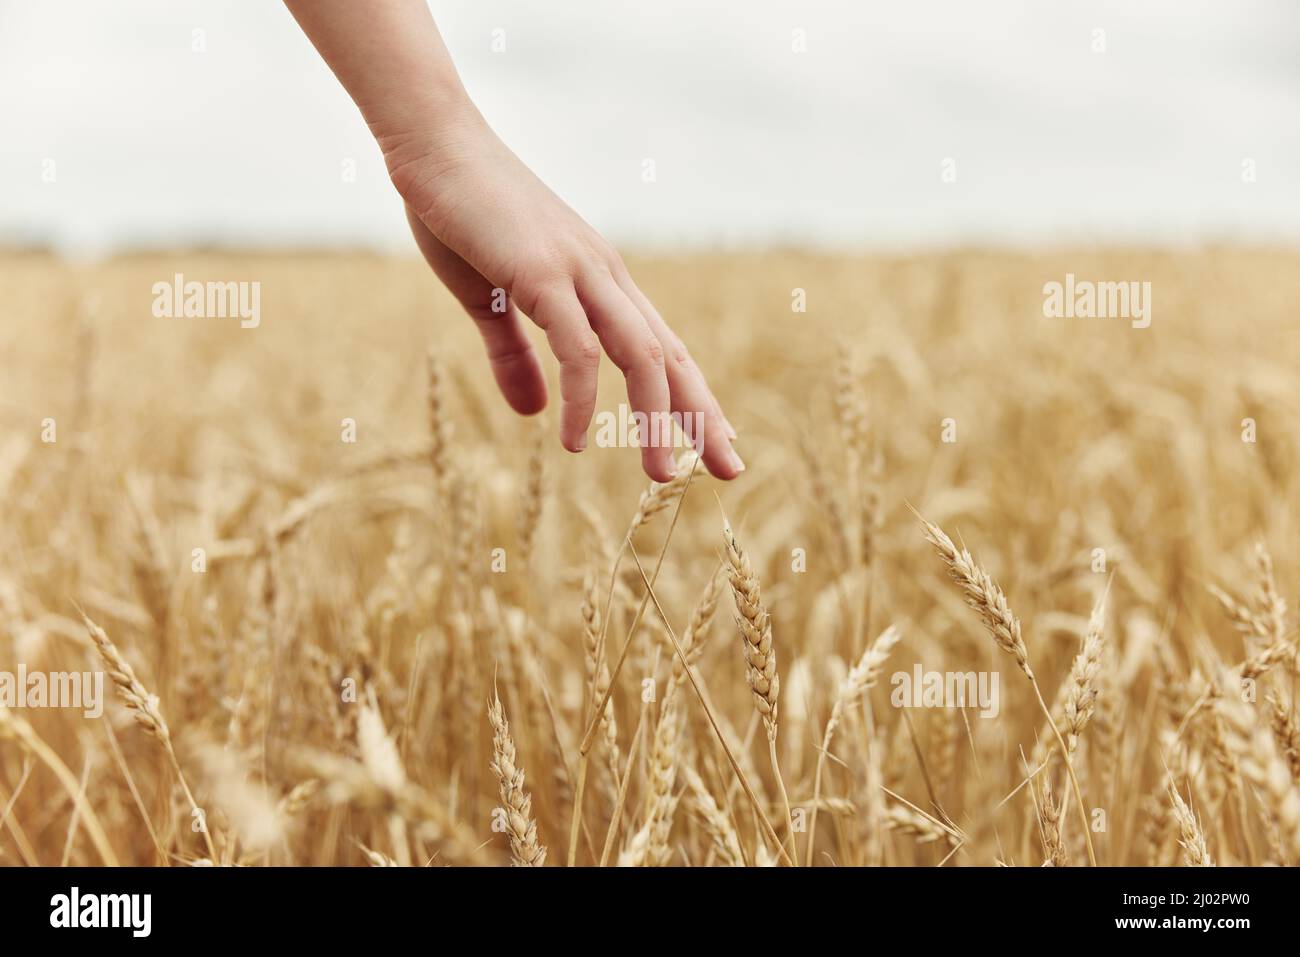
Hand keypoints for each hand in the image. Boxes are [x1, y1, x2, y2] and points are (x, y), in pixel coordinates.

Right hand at [380, 107, 741, 482]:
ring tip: (661, 476)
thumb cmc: (461, 214)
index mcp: (600, 283)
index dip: (694, 398)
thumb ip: (513, 356)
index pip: (665, 348)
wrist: (432, 143)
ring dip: (656, 419)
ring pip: (641, 355)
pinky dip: (583, 398)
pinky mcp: (541, 272)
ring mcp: (578, 272)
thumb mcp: (489, 299)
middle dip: (703, 416)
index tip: (717, 443)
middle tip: (730, 470)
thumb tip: (533, 413)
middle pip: (672, 356)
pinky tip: (573, 440)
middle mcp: (605, 278)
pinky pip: (577, 347)